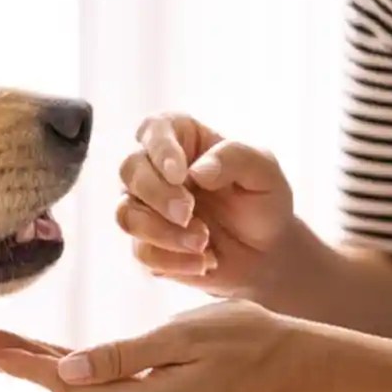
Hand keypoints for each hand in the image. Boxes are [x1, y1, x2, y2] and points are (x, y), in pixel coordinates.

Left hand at [0, 301, 305, 391]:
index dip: (25, 365)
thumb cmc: (249, 339)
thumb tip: (66, 371)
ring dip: (52, 373)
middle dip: (28, 366)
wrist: (303, 370)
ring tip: (10, 350)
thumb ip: (123, 356)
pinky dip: (86, 382)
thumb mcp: (184, 336)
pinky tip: (61, 364)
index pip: (70, 384)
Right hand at [119, 114, 297, 296]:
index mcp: (182, 139)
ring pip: (126, 214)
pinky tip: (204, 261)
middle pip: (129, 171)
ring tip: (202, 242)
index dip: (159, 149)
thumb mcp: (265, 171)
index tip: (180, 174)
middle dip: (158, 195)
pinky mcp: (145, 243)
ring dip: (162, 232)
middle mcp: (155, 170)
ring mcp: (145, 208)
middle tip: (188, 213)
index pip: (154, 129)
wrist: (265, 252)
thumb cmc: (263, 201)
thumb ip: (235, 158)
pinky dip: (173, 260)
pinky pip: (141, 251)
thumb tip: (196, 171)